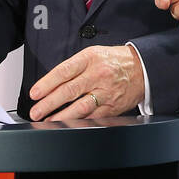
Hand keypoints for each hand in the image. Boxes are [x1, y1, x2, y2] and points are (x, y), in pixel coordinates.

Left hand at [28, 45, 144, 119]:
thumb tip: (52, 83)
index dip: (46, 83)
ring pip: (80, 106)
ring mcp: (106, 91)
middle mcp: (98, 74)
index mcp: (90, 58)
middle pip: (69, 90)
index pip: (63, 72)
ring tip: (48, 120)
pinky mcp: (113, 106)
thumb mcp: (94, 54)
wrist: (143, 67)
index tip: (35, 93)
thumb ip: (75, 67)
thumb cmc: (115, 60)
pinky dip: (79, 122)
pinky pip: (93, 116)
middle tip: (36, 111)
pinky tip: (69, 124)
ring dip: (61, 116)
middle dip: (49, 103)